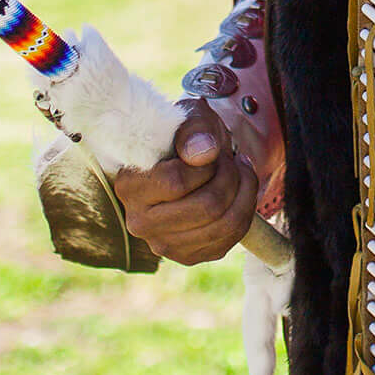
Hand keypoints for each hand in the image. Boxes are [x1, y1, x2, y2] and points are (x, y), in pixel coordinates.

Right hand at [113, 102, 258, 267]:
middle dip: (231, 177)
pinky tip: (240, 191)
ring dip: (244, 192)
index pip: (177, 183)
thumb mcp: (189, 117)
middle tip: (233, 160)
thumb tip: (203, 153)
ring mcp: (163, 244)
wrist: (190, 158)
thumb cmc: (186, 136)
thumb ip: (195, 129)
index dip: (206, 165)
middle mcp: (140, 222)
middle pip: (207, 207)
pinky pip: (232, 238)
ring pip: (224, 225)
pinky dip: (245, 210)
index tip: (211, 151)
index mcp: (130, 186)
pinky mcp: (188, 256)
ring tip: (240, 172)